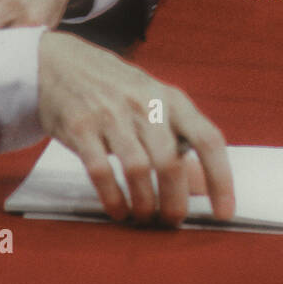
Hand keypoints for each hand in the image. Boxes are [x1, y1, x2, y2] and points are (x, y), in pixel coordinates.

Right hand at [37, 31, 234, 224]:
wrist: (59, 62)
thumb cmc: (116, 88)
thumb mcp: (153, 102)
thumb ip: (178, 138)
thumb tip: (202, 185)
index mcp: (170, 98)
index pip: (207, 139)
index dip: (220, 179)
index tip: (223, 212)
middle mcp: (144, 103)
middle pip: (170, 162)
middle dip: (174, 201)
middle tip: (172, 221)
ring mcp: (110, 113)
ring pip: (138, 169)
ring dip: (144, 203)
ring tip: (144, 216)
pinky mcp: (80, 126)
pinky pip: (101, 171)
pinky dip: (113, 198)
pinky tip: (118, 210)